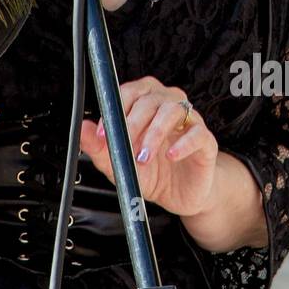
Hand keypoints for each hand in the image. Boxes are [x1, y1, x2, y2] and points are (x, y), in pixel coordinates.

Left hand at [79, 76, 218, 217]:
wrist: (180, 195)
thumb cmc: (152, 172)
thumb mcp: (119, 162)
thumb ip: (99, 146)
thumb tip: (82, 129)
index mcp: (145, 103)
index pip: (129, 92)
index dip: (114, 109)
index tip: (103, 133)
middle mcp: (167, 104)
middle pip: (149, 99)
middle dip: (133, 123)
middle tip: (125, 147)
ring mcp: (189, 120)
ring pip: (172, 110)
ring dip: (154, 133)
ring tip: (143, 156)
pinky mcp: (206, 140)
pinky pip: (198, 133)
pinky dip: (183, 143)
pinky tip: (171, 156)